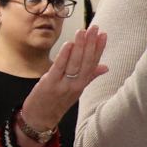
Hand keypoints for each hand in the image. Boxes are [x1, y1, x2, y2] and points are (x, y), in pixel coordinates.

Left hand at [19, 26, 108, 140]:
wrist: (41, 119)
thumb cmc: (57, 102)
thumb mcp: (75, 90)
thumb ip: (90, 76)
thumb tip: (106, 67)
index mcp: (82, 84)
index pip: (93, 63)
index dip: (99, 48)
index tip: (104, 34)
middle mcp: (75, 85)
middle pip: (86, 61)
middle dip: (91, 43)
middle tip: (95, 28)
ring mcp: (63, 85)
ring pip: (74, 63)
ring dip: (79, 46)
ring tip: (83, 31)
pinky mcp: (50, 84)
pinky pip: (59, 68)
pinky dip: (64, 56)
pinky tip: (68, 44)